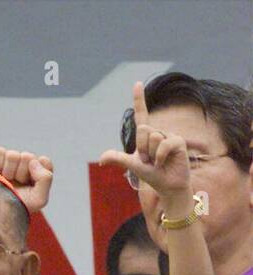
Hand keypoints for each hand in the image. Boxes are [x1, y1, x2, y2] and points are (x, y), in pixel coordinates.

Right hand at [0, 148, 53, 213]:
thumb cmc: (16, 208)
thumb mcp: (39, 199)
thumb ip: (46, 178)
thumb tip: (32, 161)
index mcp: (36, 175)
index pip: (44, 161)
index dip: (38, 172)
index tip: (31, 185)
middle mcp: (22, 167)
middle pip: (27, 157)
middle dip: (21, 173)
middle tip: (16, 186)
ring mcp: (7, 164)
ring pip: (12, 155)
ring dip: (8, 170)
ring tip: (4, 182)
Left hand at [99, 81, 192, 202]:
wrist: (168, 185)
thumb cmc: (151, 174)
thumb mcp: (132, 166)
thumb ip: (118, 159)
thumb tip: (101, 159)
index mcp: (145, 135)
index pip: (141, 114)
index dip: (139, 99)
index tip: (137, 83)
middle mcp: (157, 132)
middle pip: (143, 129)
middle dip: (142, 148)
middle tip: (149, 160)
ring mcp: (168, 135)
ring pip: (152, 137)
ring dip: (151, 154)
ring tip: (157, 162)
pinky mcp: (178, 141)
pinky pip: (163, 144)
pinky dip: (159, 156)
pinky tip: (163, 162)